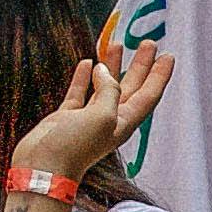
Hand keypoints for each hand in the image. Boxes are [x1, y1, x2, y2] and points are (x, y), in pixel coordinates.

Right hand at [18, 37, 171, 187]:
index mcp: (124, 121)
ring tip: (116, 44)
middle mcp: (109, 119)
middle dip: (141, 65)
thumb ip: (109, 90)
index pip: (149, 94)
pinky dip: (85, 77)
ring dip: (112, 65)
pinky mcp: (67, 117)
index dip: (159, 75)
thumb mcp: (103, 115)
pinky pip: (80, 92)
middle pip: (131, 87)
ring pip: (105, 86)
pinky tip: (87, 63)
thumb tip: (102, 70)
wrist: (42, 168)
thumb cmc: (75, 147)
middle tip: (148, 43)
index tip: (169, 55)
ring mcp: (88, 118)